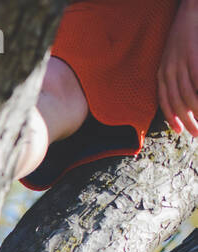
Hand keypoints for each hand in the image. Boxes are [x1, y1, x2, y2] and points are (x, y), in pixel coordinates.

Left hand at [159, 0, 197, 135]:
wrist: (190, 11)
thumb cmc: (186, 35)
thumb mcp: (175, 58)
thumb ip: (177, 76)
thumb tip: (185, 95)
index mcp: (162, 72)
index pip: (165, 101)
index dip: (172, 118)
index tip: (178, 131)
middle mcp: (168, 70)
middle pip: (177, 103)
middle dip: (187, 121)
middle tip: (197, 134)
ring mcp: (181, 64)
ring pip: (188, 96)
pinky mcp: (193, 57)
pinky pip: (197, 81)